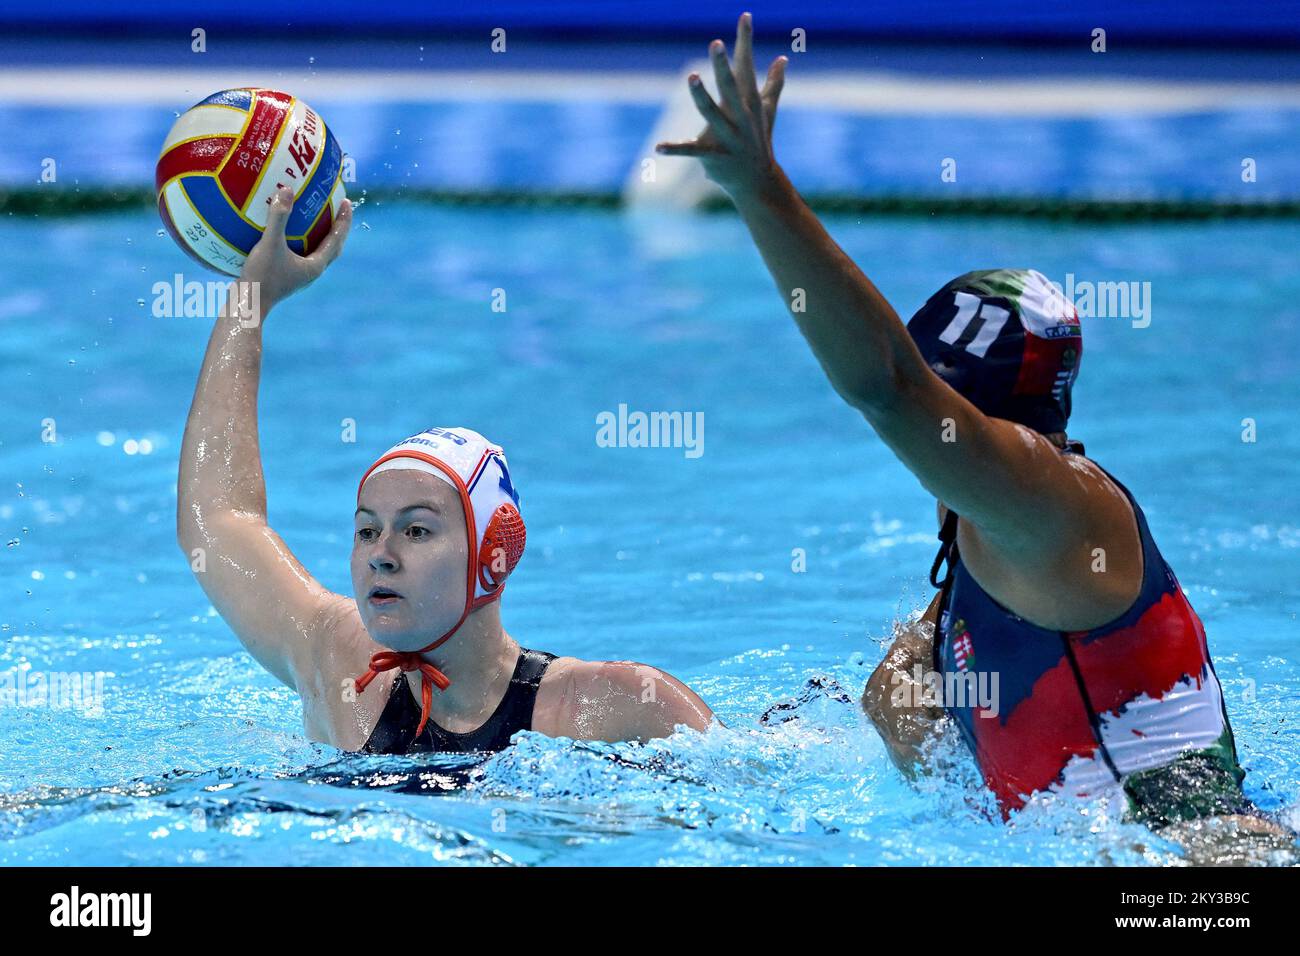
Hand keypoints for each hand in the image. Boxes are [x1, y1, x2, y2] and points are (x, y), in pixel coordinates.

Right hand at [236, 186, 351, 313]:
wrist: (246, 306)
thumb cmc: (261, 278)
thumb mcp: (269, 244)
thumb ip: (278, 218)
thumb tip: (287, 189)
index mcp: (316, 265)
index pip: (336, 240)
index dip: (343, 221)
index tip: (347, 202)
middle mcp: (311, 271)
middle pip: (332, 246)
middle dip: (337, 227)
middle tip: (338, 207)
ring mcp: (299, 274)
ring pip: (316, 251)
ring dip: (319, 233)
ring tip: (315, 215)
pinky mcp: (285, 275)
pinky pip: (298, 253)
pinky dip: (298, 239)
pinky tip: (283, 228)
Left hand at [655, 12, 786, 200]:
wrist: (757, 182)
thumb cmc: (760, 141)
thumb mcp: (767, 112)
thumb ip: (774, 84)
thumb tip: (784, 59)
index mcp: (750, 102)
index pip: (747, 66)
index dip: (745, 40)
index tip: (744, 16)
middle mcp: (740, 117)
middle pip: (730, 87)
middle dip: (723, 66)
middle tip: (716, 44)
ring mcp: (729, 137)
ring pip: (712, 113)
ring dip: (701, 96)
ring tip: (692, 77)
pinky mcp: (714, 156)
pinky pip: (691, 151)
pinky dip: (675, 149)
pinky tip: (658, 147)